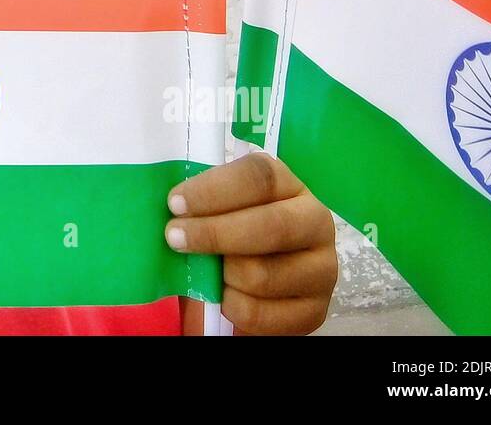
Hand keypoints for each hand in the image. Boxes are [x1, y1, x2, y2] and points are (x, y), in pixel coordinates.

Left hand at [165, 153, 337, 334]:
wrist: (256, 281)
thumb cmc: (230, 232)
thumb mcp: (219, 208)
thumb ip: (201, 204)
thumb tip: (168, 209)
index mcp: (288, 185)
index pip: (259, 176)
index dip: (214, 190)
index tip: (175, 204)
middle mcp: (314, 221)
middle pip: (271, 225)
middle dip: (215, 233)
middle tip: (175, 238)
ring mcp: (321, 268)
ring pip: (262, 274)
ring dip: (222, 276)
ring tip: (206, 274)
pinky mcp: (315, 310)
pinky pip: (262, 314)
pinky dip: (232, 308)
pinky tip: (224, 297)